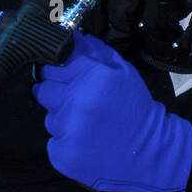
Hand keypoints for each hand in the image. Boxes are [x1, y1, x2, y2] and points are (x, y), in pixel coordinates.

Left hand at [34, 33, 191, 191]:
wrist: (148, 151)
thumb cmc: (134, 108)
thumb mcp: (122, 71)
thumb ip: (95, 51)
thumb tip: (71, 36)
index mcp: (94, 77)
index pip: (55, 62)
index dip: (57, 66)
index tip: (63, 72)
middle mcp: (78, 102)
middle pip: (43, 88)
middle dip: (56, 91)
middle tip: (77, 99)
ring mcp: (69, 131)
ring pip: (48, 116)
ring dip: (62, 117)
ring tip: (86, 121)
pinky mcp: (63, 155)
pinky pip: (52, 140)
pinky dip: (65, 139)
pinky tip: (84, 138)